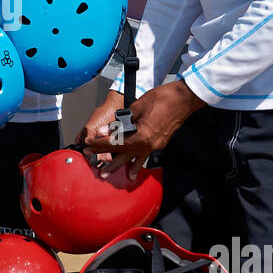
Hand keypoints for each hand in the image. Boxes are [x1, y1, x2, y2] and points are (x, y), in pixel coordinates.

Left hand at [80, 80, 204, 175]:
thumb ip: (120, 122)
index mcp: (141, 135)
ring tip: (106, 174)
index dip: (99, 143)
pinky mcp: (159, 143)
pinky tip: (131, 174)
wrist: (184, 99)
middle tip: (93, 164)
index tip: (88, 144)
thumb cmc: (162, 98)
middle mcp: (148, 144)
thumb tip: (104, 132)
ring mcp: (154, 145)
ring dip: (119, 166)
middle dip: (106, 158)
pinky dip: (136, 164)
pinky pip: (144, 156)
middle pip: (122, 153)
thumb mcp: (136, 107)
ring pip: (132, 158)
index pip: (115, 142)